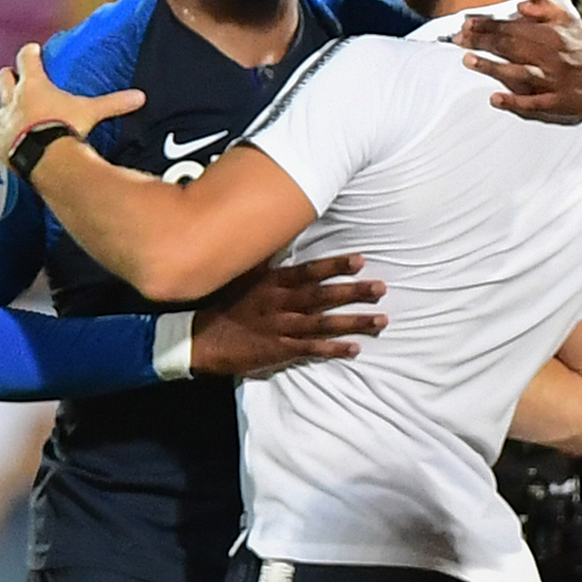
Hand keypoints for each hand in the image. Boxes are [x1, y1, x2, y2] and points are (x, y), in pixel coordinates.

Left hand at [0, 44, 144, 162]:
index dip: (30, 53)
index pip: (28, 60)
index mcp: (34, 86)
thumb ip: (114, 103)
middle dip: (6, 78)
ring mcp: (1, 122)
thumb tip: (140, 97)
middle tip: (10, 77)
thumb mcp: (92, 111)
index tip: (32, 49)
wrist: (46, 154)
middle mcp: (13, 101)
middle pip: (3, 80)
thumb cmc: (65, 127)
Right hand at [190, 253, 385, 377]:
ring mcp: (281, 328)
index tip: (360, 260)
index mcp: (273, 284)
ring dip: (354, 322)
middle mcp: (281, 304)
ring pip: (324, 324)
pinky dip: (333, 349)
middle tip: (382, 288)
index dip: (335, 266)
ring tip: (382, 319)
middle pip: (323, 296)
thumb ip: (264, 257)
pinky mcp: (279, 350)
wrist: (198, 339)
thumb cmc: (224, 304)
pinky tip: (355, 348)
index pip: (309, 272)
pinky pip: (311, 349)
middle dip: (354, 292)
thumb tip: (278, 231)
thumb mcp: (242, 276)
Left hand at [453, 0, 581, 123]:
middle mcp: (553, 57)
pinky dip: (514, 101)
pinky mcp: (558, 102)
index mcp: (555, 35)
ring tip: (469, 61)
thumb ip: (547, 7)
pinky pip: (533, 103)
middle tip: (458, 39)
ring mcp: (555, 81)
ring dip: (492, 67)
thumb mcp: (573, 20)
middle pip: (511, 48)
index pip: (514, 27)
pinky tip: (495, 98)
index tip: (467, 23)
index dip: (488, 25)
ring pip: (518, 73)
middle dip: (482, 42)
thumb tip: (522, 4)